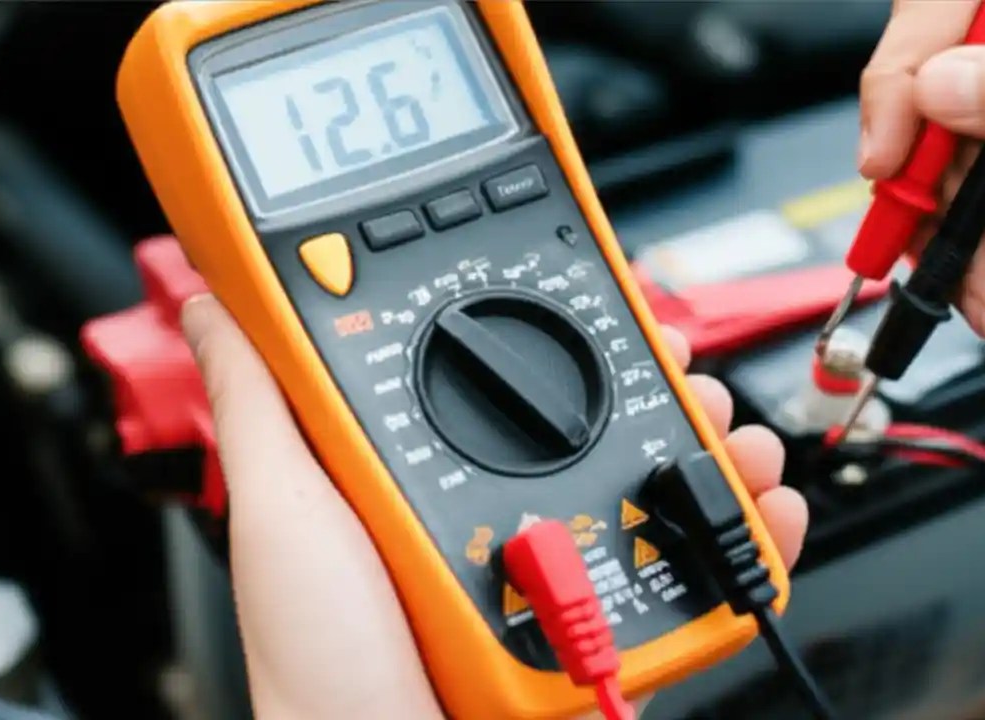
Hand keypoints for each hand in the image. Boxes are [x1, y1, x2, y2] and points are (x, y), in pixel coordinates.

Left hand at [181, 295, 807, 719]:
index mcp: (431, 472)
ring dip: (721, 449)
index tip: (604, 297)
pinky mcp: (613, 623)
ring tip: (738, 437)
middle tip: (690, 370)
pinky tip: (766, 509)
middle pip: (606, 424)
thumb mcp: (282, 512)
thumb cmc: (321, 665)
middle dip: (666, 383)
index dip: (565, 329)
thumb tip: (218, 305)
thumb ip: (261, 404)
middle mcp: (504, 514)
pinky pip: (699, 572)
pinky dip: (750, 536)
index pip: (508, 377)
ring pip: (665, 489)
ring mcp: (562, 570)